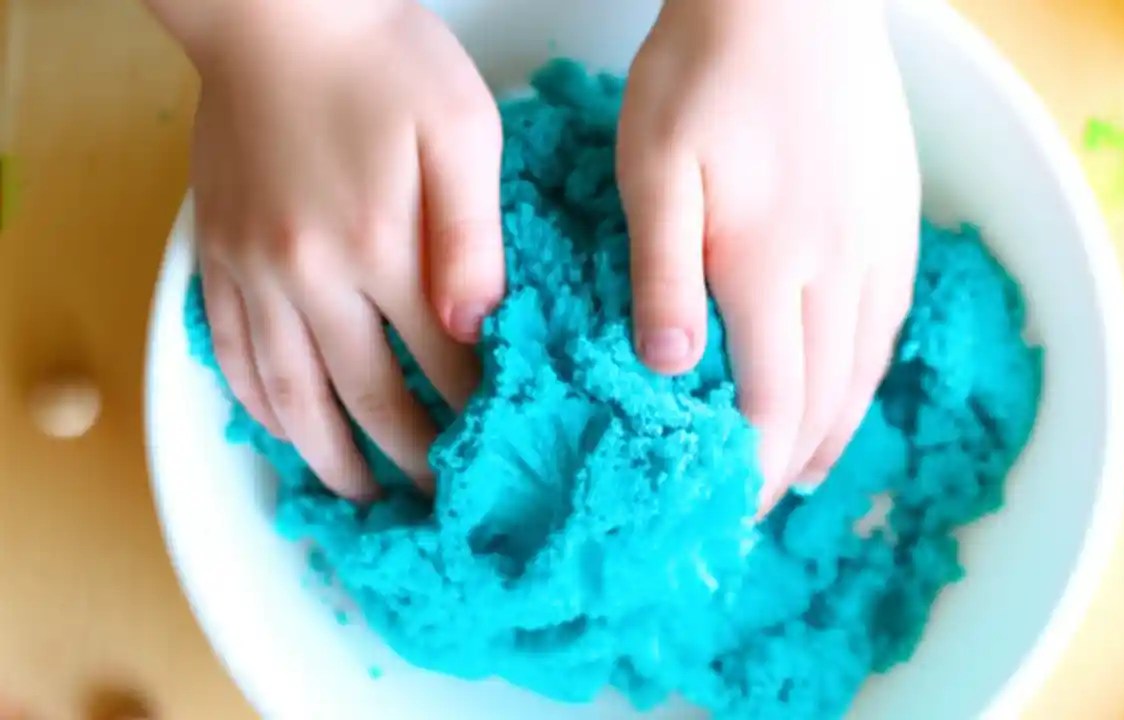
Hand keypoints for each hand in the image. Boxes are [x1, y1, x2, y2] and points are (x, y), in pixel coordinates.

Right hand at [185, 0, 503, 498]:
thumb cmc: (382, 57)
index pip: (437, 360)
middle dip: (405, 456)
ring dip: (324, 452)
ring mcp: (253, 268)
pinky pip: (230, 350)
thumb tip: (477, 327)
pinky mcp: (218, 251)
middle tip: (432, 500)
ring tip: (356, 493)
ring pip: (286, 391)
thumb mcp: (461, 131)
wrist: (276, 8)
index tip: (491, 448)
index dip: (468, 411)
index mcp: (381, 247)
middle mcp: (308, 274)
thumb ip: (473, 236)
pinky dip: (256, 401)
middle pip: (363, 395)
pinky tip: (278, 427)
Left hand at [619, 0, 920, 508]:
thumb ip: (662, 270)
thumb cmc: (705, 70)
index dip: (751, 463)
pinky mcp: (894, 213)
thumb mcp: (655, 166)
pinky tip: (854, 380)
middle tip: (760, 501)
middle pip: (824, 394)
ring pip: (864, 363)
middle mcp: (837, 268)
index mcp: (769, 265)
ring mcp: (875, 241)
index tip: (727, 505)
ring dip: (838, 426)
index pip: (770, 397)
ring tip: (811, 468)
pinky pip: (889, 315)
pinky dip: (869, 369)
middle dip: (791, 459)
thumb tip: (668, 367)